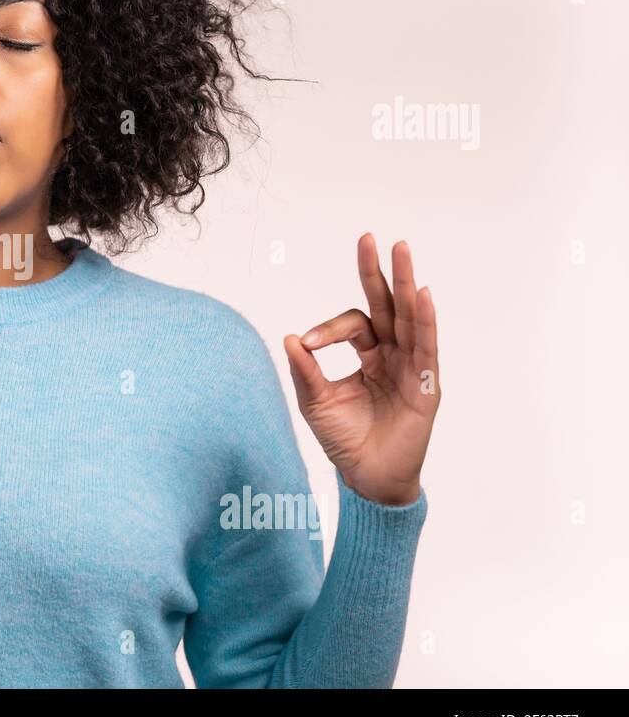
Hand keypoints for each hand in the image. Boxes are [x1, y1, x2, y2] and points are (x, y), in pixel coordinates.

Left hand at [283, 234, 439, 505]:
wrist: (366, 479)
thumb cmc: (344, 441)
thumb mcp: (316, 402)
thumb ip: (305, 371)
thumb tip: (289, 338)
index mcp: (369, 355)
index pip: (354, 324)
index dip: (328, 329)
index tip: (308, 344)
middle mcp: (393, 355)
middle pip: (388, 305)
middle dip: (379, 272)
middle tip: (370, 237)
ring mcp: (412, 367)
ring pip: (410, 316)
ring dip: (406, 282)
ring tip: (401, 249)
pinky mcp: (425, 384)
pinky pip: (426, 346)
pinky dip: (425, 319)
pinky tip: (422, 294)